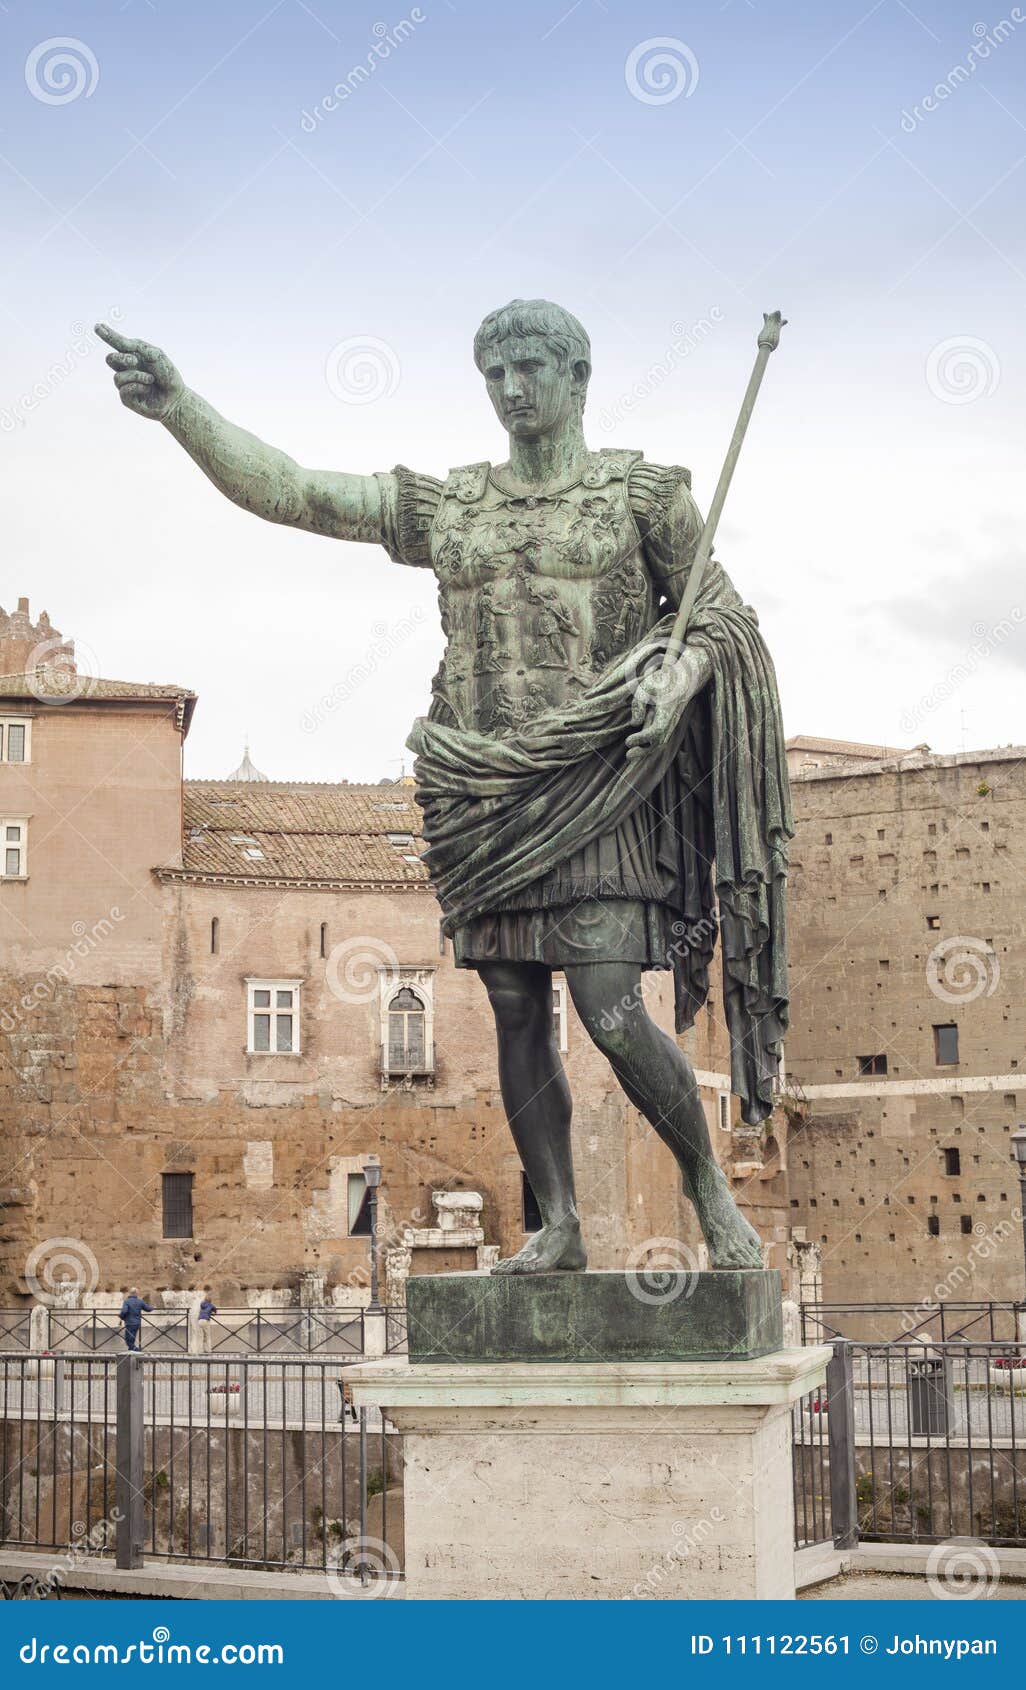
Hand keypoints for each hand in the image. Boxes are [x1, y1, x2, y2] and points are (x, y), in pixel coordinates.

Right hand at [95, 322, 183, 420]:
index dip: (107, 335)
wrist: (176, 397)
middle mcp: (126, 369)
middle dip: (121, 358)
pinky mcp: (127, 399)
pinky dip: (137, 387)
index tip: (98, 326)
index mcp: (133, 355)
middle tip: (134, 361)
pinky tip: (148, 389)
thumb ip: (137, 347)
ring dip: (136, 376)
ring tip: (151, 379)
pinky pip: (124, 390)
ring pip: (117, 377)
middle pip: (110, 359)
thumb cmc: (167, 375)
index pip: (116, 344)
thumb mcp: (155, 355)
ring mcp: (125, 384)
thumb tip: (120, 345)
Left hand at [625, 646, 708, 763]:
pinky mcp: (669, 723)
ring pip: (660, 741)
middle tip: (627, 755)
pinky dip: (650, 744)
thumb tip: (635, 724)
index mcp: (666, 710)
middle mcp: (671, 720)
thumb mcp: (646, 686)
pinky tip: (638, 746)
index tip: (627, 740)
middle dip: (642, 751)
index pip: (656, 731)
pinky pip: (660, 737)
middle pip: (659, 742)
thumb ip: (638, 704)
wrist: (683, 679)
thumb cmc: (663, 680)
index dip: (642, 738)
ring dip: (646, 750)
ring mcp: (672, 723)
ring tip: (630, 754)